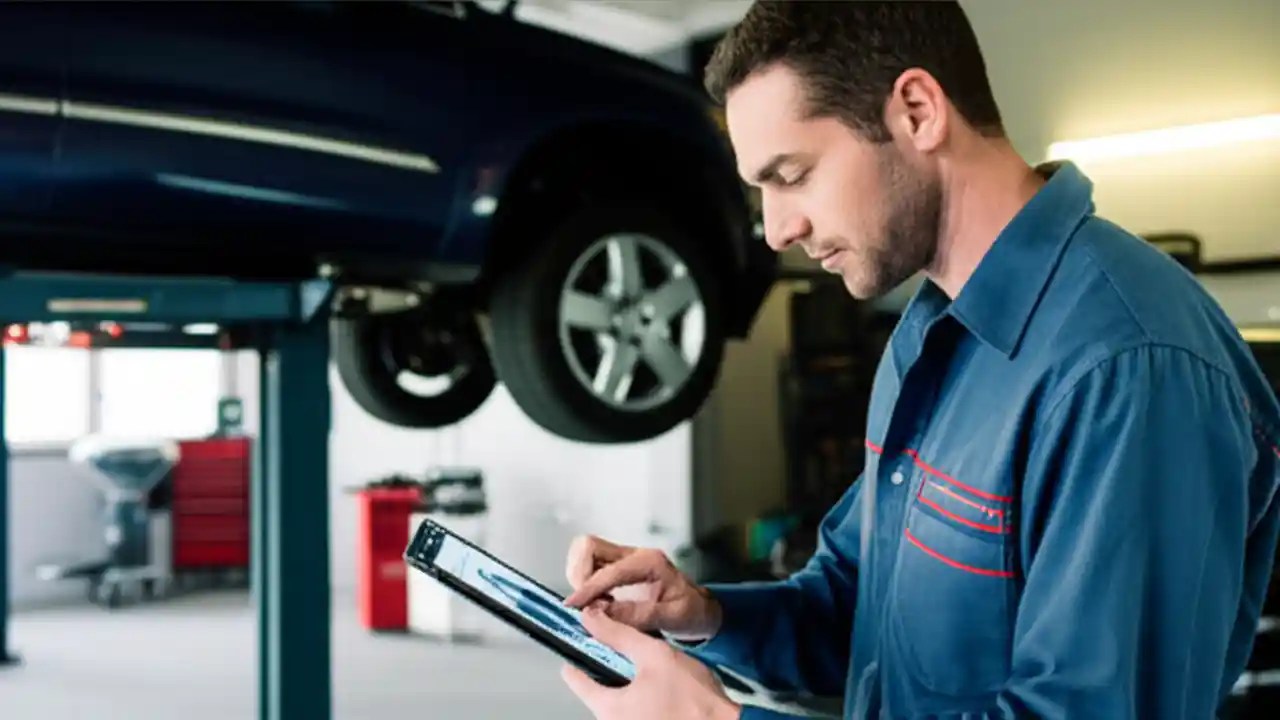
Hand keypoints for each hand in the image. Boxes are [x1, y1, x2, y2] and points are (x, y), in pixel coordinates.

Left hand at [562, 607, 740, 719]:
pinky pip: (632, 710)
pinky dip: (638, 695)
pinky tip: (657, 685)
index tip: (589, 635)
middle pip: (596, 687)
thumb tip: (588, 616)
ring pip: (615, 699)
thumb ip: (618, 634)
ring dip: (625, 680)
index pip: (573, 677)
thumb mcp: (654, 655)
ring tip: (647, 665)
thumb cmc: (690, 696)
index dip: (579, 650)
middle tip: (629, 648)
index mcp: (606, 708)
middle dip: (608, 665)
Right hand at [564, 535, 720, 639]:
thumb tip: (601, 612)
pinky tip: (596, 601)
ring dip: (579, 577)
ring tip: (592, 603)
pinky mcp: (617, 568)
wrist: (698, 609)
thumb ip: (637, 615)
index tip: (574, 605)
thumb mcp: (672, 617)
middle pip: (589, 546)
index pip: (609, 570)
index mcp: (649, 562)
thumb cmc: (690, 611)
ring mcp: (624, 559)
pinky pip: (589, 565)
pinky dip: (584, 581)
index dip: (589, 589)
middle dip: (579, 573)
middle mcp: (634, 555)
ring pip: (585, 552)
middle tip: (584, 602)